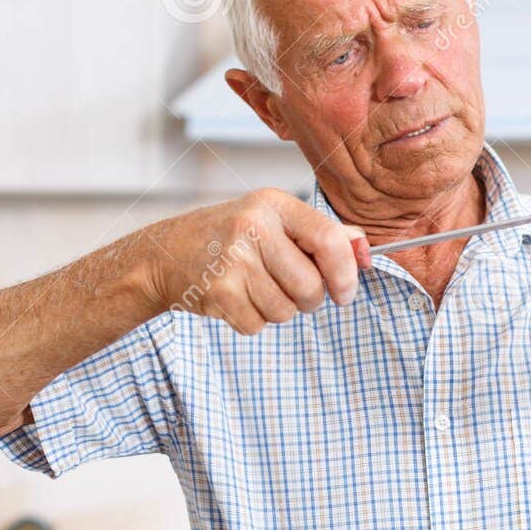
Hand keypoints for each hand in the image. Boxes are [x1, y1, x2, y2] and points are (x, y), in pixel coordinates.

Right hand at [139, 189, 367, 334]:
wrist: (165, 253)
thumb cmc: (228, 237)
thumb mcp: (272, 220)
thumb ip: (321, 233)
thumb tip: (365, 251)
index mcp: (273, 204)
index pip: (328, 239)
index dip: (345, 273)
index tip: (345, 292)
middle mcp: (253, 227)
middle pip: (310, 286)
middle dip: (308, 300)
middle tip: (287, 288)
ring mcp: (233, 260)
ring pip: (286, 311)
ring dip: (277, 310)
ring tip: (255, 289)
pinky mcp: (218, 292)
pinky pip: (258, 325)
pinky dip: (252, 321)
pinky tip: (235, 299)